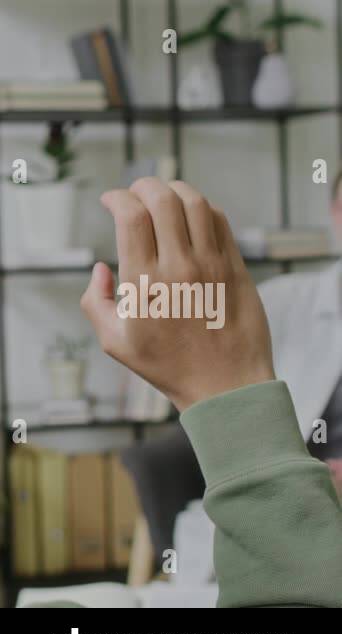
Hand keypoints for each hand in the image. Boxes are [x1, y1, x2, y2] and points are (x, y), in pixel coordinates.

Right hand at [81, 178, 274, 410]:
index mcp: (145, 284)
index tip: (109, 200)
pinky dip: (202, 208)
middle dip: (142, 185)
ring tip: (162, 198)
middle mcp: (180, 267)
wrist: (225, 385)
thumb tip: (100, 268)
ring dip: (174, 190)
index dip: (116, 197)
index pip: (131, 215)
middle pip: (162, 198)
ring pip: (195, 202)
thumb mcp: (116, 343)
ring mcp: (212, 265)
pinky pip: (220, 221)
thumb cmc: (168, 367)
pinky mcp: (236, 267)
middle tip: (134, 194)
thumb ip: (94, 303)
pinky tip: (191, 217)